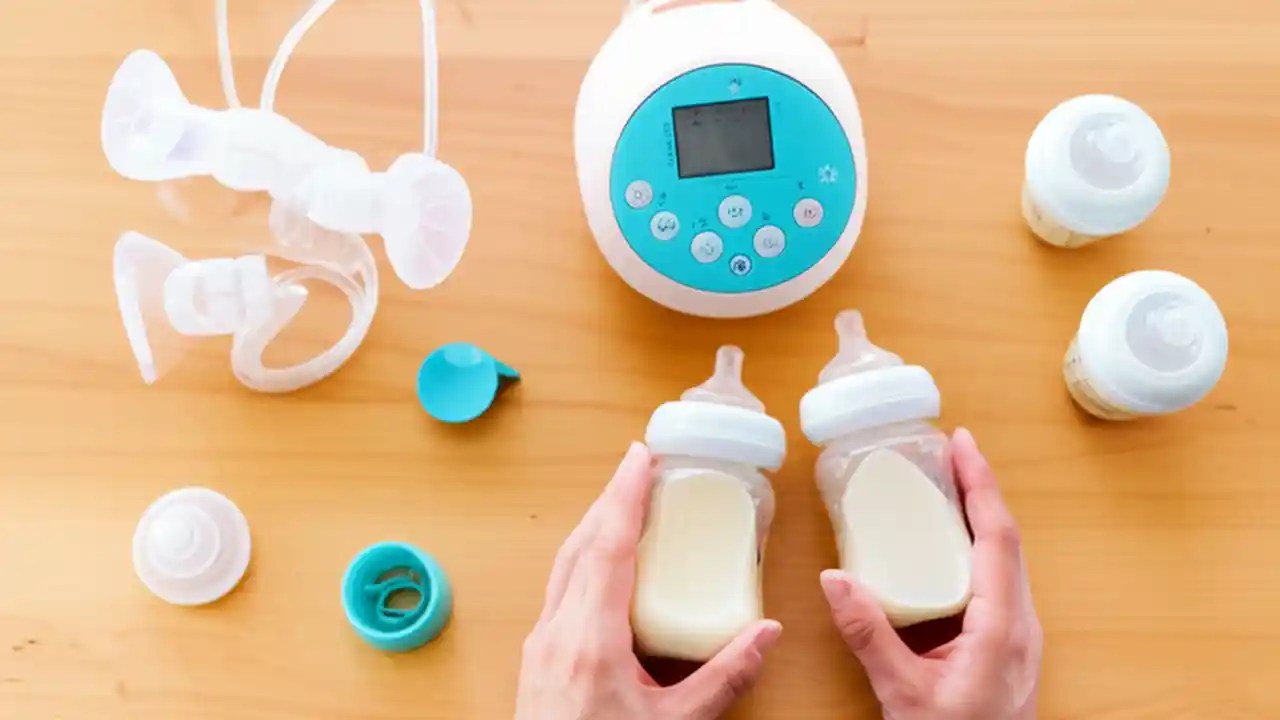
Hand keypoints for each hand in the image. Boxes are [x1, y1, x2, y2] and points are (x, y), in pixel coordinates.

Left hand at [516, 442, 782, 719]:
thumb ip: (722, 679)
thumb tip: (767, 633)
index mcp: (589, 641)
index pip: (606, 548)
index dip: (624, 497)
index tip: (640, 456)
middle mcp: (557, 632)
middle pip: (580, 544)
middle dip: (610, 499)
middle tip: (638, 464)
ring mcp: (540, 642)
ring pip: (564, 563)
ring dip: (593, 525)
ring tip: (624, 500)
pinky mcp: (538, 656)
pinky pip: (560, 587)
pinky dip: (583, 557)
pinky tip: (602, 560)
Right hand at [820, 428, 1042, 719]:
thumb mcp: (903, 693)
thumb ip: (869, 635)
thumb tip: (834, 579)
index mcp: (1002, 627)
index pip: (997, 538)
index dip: (980, 485)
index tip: (962, 444)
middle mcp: (1020, 625)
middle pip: (1006, 539)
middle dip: (978, 489)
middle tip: (948, 452)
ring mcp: (1019, 637)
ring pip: (1005, 559)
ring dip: (979, 516)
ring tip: (947, 486)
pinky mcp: (1006, 647)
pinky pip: (996, 581)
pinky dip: (973, 548)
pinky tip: (946, 547)